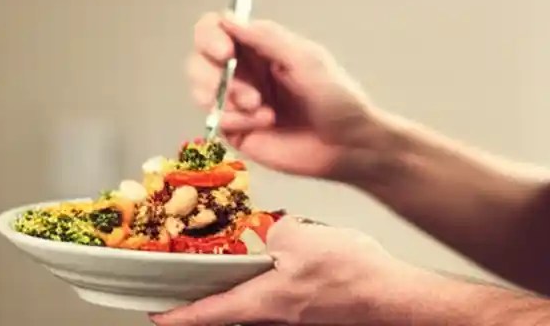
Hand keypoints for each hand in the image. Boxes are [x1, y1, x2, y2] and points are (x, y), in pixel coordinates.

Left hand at [149, 216, 419, 325]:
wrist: (394, 297)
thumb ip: (274, 232)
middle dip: (204, 303)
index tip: (155, 316)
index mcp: (262, 302)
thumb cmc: (350, 273)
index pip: (206, 315)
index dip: (177, 316)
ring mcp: (296, 320)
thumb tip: (269, 234)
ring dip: (237, 294)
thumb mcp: (300, 238)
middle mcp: (275, 319)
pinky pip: (279, 302)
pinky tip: (275, 266)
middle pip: (227, 315)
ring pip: (254, 308)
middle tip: (185, 288)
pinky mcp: (314, 314)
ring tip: (226, 272)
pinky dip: (267, 286)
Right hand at [186, 13, 380, 182]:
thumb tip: (228, 18)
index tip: (225, 53)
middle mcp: (243, 69)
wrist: (349, 145)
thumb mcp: (307, 60)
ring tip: (261, 109)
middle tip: (249, 94)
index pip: (215, 28)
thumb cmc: (337, 98)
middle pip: (199, 60)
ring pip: (201, 89)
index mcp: (259, 46)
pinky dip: (236, 120)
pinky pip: (216, 119)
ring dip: (226, 99)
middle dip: (214, 75)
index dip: (210, 37)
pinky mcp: (237, 129)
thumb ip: (267, 38)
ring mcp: (238, 100)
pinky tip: (264, 123)